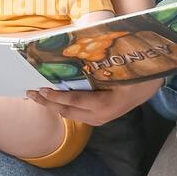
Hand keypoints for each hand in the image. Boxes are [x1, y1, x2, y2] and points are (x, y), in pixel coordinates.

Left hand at [25, 75, 163, 125]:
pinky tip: (53, 100)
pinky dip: (63, 107)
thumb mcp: (117, 70)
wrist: (147, 88)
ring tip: (37, 96)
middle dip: (47, 103)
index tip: (41, 90)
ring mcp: (99, 120)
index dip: (56, 97)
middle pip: (67, 111)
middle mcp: (100, 116)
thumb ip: (96, 66)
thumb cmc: (133, 75)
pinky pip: (76, 114)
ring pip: (70, 115)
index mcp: (104, 105)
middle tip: (30, 93)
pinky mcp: (97, 119)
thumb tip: (74, 55)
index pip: (74, 101)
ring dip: (53, 105)